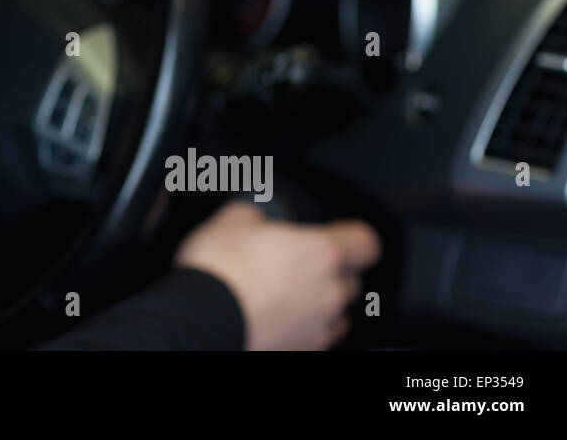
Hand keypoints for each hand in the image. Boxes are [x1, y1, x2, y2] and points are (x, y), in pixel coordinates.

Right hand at [175, 200, 381, 349]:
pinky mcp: (301, 351)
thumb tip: (255, 219)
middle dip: (331, 272)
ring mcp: (318, 328)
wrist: (200, 318)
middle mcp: (329, 292)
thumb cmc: (217, 268)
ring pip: (337, 314)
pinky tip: (275, 319)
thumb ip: (255, 215)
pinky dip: (302, 329)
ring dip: (320, 304)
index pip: (366, 242)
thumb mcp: (230, 220)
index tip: (337, 235)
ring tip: (286, 297)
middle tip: (298, 265)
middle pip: (352, 280)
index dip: (352, 236)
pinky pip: (315, 338)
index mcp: (321, 252)